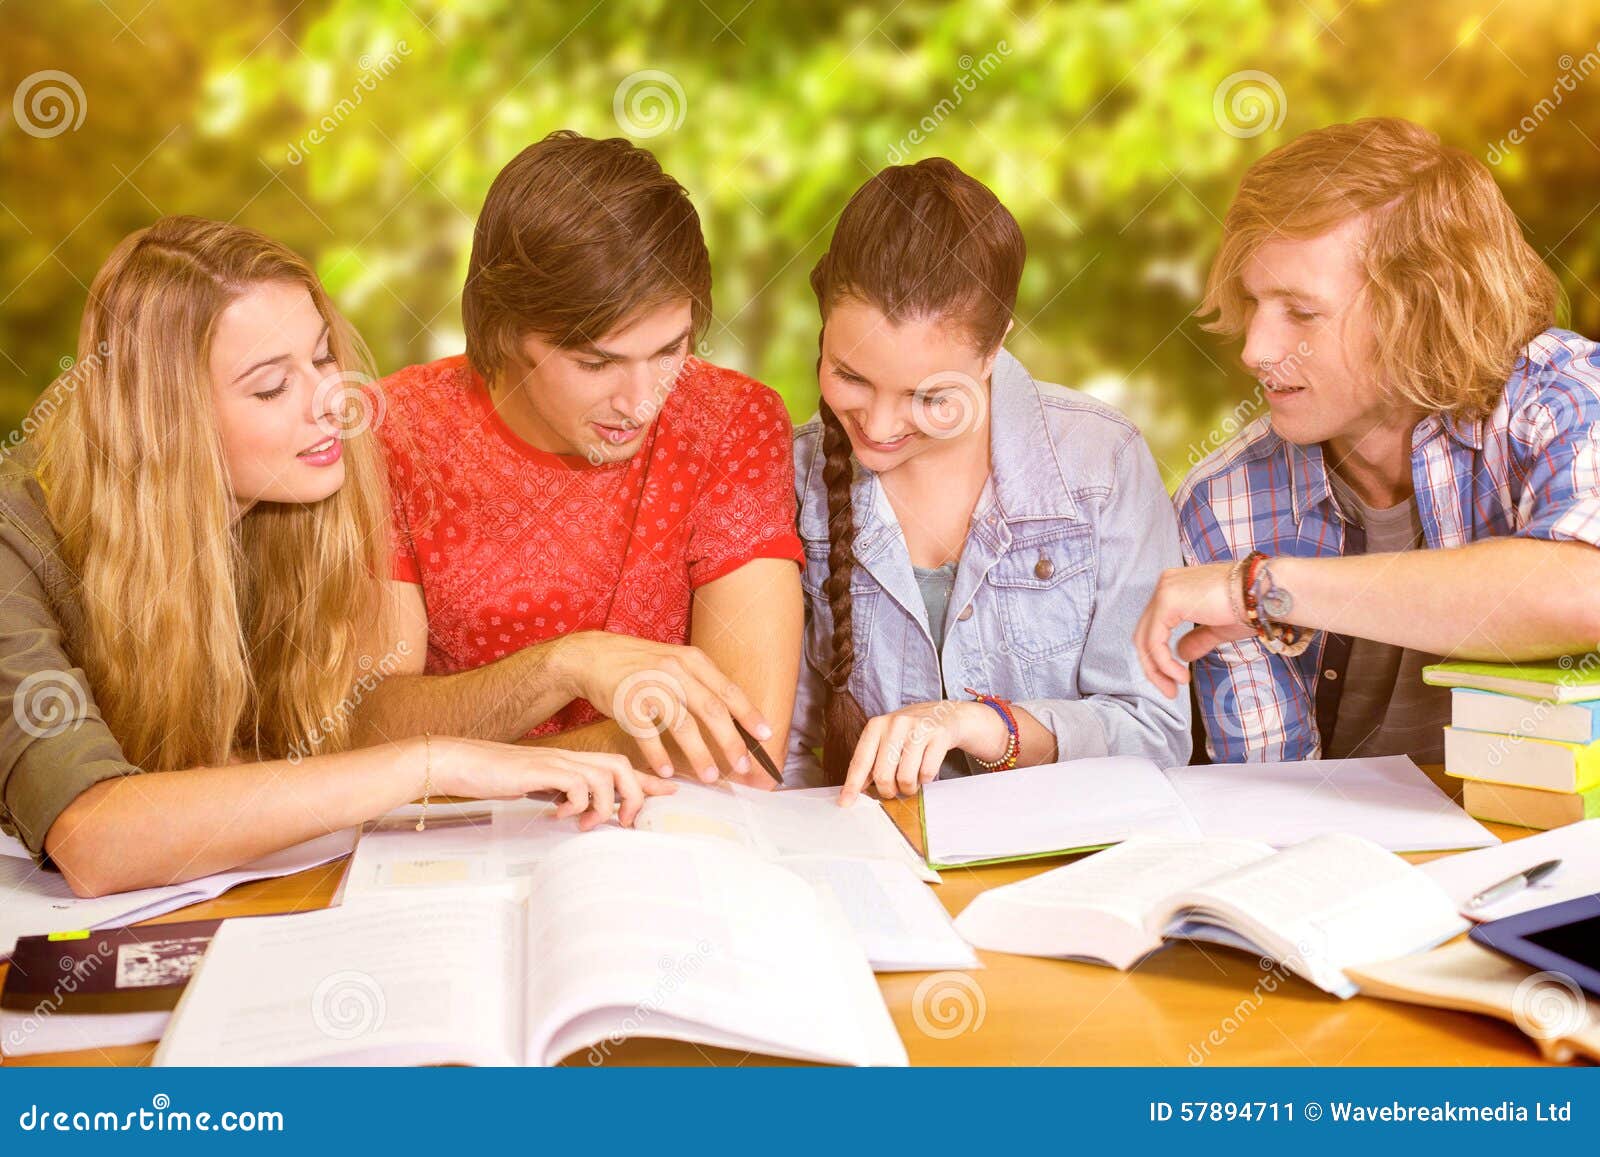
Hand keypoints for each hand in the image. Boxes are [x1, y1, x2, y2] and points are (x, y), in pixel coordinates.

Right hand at [428, 736, 675, 829]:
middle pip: (621, 766)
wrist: (462, 763)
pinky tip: (558, 814)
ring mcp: (555, 761)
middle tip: (625, 823)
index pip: (619, 766)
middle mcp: (569, 757)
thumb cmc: (498, 776)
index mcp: (572, 760)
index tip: (670, 791)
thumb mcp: (540, 787)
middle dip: (635, 794)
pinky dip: (575, 803)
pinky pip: (575, 784)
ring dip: (604, 805)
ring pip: (605, 776)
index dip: (647, 779)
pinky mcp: (539, 770)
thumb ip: (564, 794)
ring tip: (588, 823)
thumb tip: (584, 812)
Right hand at [551, 632, 773, 783]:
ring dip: (699, 754)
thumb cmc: (640, 665)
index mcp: (692, 660)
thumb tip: (734, 718)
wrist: (593, 656)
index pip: (728, 690)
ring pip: (683, 724)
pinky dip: (659, 756)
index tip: (766, 736)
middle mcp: (674, 670)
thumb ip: (701, 684)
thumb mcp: (675, 662)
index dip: (749, 714)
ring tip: (711, 776)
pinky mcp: (627, 704)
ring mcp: (650, 686)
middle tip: (743, 766)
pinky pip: (648, 735)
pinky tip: (668, 772)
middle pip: (711, 709)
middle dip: (731, 741)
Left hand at [839, 700, 1003, 804]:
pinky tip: (925, 768)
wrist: (945, 714)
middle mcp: (895, 724)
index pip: (861, 761)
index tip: (845, 802)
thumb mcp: (887, 739)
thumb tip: (854, 791)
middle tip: (894, 789)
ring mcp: (918, 729)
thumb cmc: (910, 732)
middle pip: (883, 775)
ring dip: (908, 787)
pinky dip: (925, 779)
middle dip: (888, 790)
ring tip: (911, 780)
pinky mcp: (939, 736)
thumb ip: (871, 761)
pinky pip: (927, 773)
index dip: (852, 785)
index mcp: (876, 725)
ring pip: (905, 777)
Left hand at [1134, 561, 1254, 697]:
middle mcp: (1166, 584)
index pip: (1155, 626)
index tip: (1173, 681)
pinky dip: (1163, 662)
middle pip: (1145, 632)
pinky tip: (1181, 676)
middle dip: (1154, 667)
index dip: (1159, 657)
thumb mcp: (1217, 629)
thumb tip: (1181, 654)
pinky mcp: (1167, 600)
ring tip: (1175, 687)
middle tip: (1169, 691)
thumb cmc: (1251, 607)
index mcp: (1177, 588)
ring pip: (1146, 638)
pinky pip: (1155, 639)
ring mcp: (1165, 590)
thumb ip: (1197, 639)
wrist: (1266, 594)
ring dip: (1157, 669)